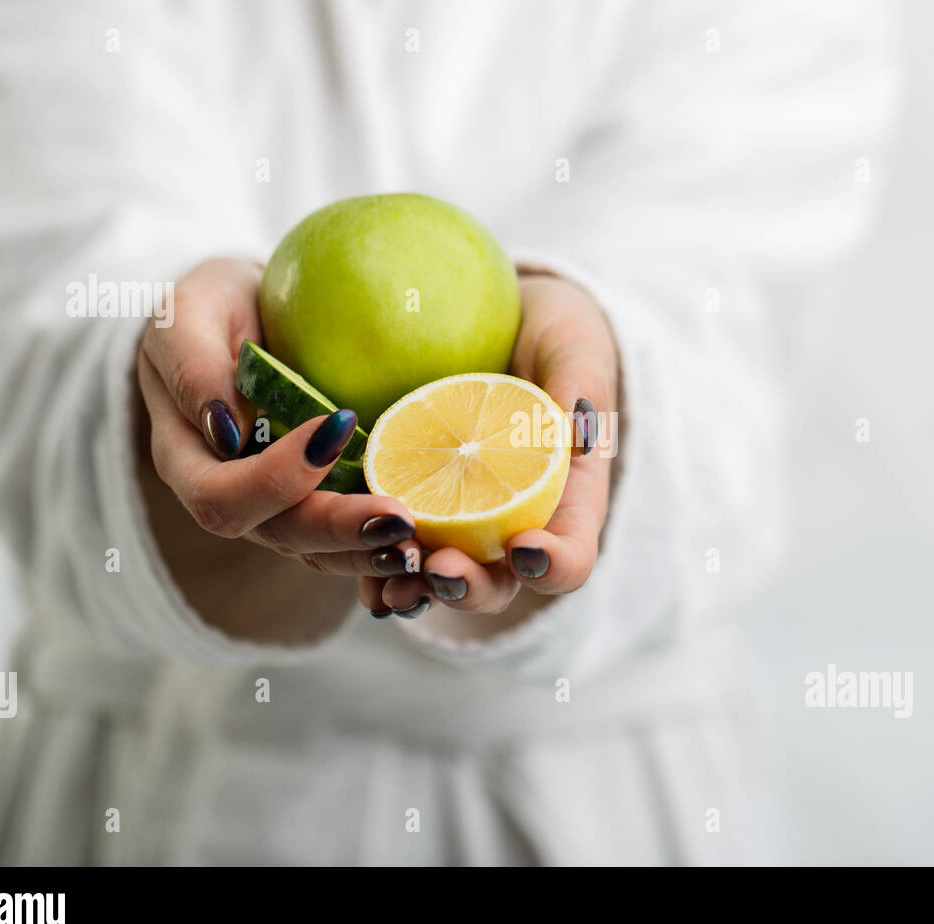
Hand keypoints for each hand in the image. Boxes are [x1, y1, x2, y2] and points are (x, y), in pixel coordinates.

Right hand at [137, 259, 420, 583]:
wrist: (250, 314)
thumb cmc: (211, 306)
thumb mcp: (187, 311)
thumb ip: (192, 364)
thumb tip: (225, 430)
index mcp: (188, 459)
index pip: (221, 497)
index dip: (273, 478)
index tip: (334, 427)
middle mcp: (233, 496)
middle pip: (281, 535)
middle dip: (341, 530)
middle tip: (400, 518)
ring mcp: (280, 506)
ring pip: (320, 552)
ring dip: (372, 551)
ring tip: (422, 543)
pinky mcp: (323, 499)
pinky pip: (351, 537)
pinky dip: (388, 540)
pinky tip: (432, 535)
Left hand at [358, 273, 618, 617]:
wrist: (504, 322)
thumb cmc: (554, 337)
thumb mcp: (574, 350)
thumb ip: (580, 385)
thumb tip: (581, 431)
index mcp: (566, 503)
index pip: (571, 557)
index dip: (553, 565)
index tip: (523, 547)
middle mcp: (513, 524)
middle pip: (500, 583)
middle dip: (470, 588)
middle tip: (440, 570)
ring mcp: (461, 518)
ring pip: (443, 579)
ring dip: (416, 590)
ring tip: (389, 584)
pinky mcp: (415, 500)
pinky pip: (396, 550)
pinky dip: (374, 567)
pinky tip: (353, 564)